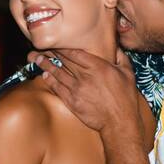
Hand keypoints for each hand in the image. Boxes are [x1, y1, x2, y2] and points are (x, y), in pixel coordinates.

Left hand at [27, 48, 147, 142]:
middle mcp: (84, 76)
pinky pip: (57, 88)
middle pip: (63, 61)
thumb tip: (115, 47)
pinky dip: (50, 81)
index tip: (55, 42)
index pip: (74, 53)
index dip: (62, 47)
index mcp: (97, 66)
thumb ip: (120, 57)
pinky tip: (44, 75)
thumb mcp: (128, 73)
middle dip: (50, 53)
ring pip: (57, 73)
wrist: (119, 121)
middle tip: (39, 47)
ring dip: (45, 65)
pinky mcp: (72, 101)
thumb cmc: (125, 97)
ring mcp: (76, 89)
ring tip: (36, 58)